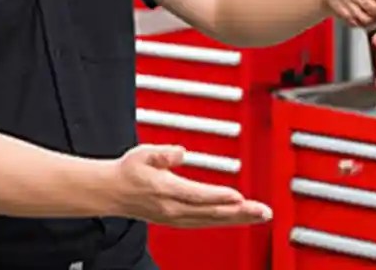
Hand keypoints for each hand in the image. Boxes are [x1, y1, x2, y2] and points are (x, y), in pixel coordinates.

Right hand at [110, 145, 271, 227]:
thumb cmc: (128, 172)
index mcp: (166, 190)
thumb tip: (181, 151)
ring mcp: (176, 217)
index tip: (239, 196)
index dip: (220, 196)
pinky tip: (237, 219)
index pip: (198, 195)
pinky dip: (224, 221)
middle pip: (212, 212)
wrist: (112, 192)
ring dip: (237, 219)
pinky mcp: (177, 221)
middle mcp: (173, 209)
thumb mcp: (143, 154)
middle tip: (263, 211)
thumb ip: (163, 153)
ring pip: (212, 221)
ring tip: (259, 216)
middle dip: (240, 212)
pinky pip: (206, 223)